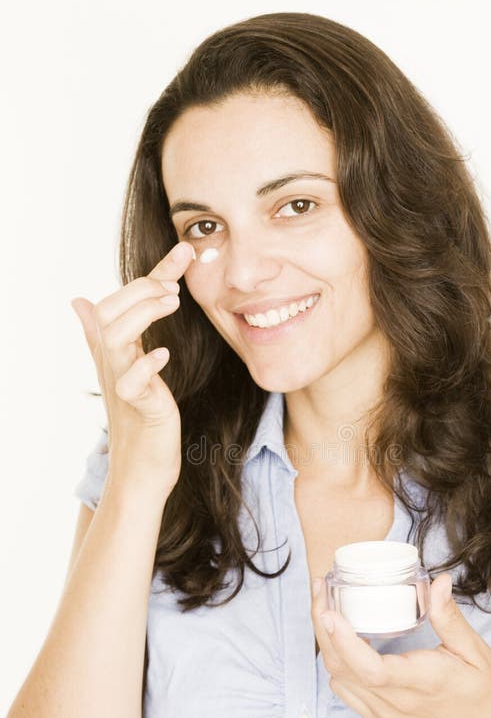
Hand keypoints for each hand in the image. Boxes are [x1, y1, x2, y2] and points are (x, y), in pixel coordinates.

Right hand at [70, 241, 195, 496]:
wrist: (143, 468)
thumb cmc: (140, 417)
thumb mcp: (130, 368)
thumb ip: (117, 333)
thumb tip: (77, 300)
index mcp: (116, 349)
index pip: (127, 300)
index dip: (155, 272)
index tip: (186, 249)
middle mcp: (113, 362)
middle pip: (108, 311)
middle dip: (140, 290)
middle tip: (173, 288)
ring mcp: (122, 383)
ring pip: (115, 339)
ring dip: (142, 315)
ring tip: (171, 304)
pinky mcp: (137, 408)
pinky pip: (131, 384)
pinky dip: (144, 366)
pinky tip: (162, 355)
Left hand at [311, 573, 490, 717]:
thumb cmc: (488, 697)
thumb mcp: (477, 653)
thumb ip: (451, 619)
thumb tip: (437, 582)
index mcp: (422, 683)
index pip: (370, 668)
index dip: (343, 640)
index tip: (329, 611)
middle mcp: (397, 703)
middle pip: (343, 668)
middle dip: (323, 627)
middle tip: (321, 591)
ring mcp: (386, 716)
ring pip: (339, 679)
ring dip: (327, 644)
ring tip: (327, 608)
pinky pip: (347, 692)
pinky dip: (337, 664)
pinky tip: (343, 640)